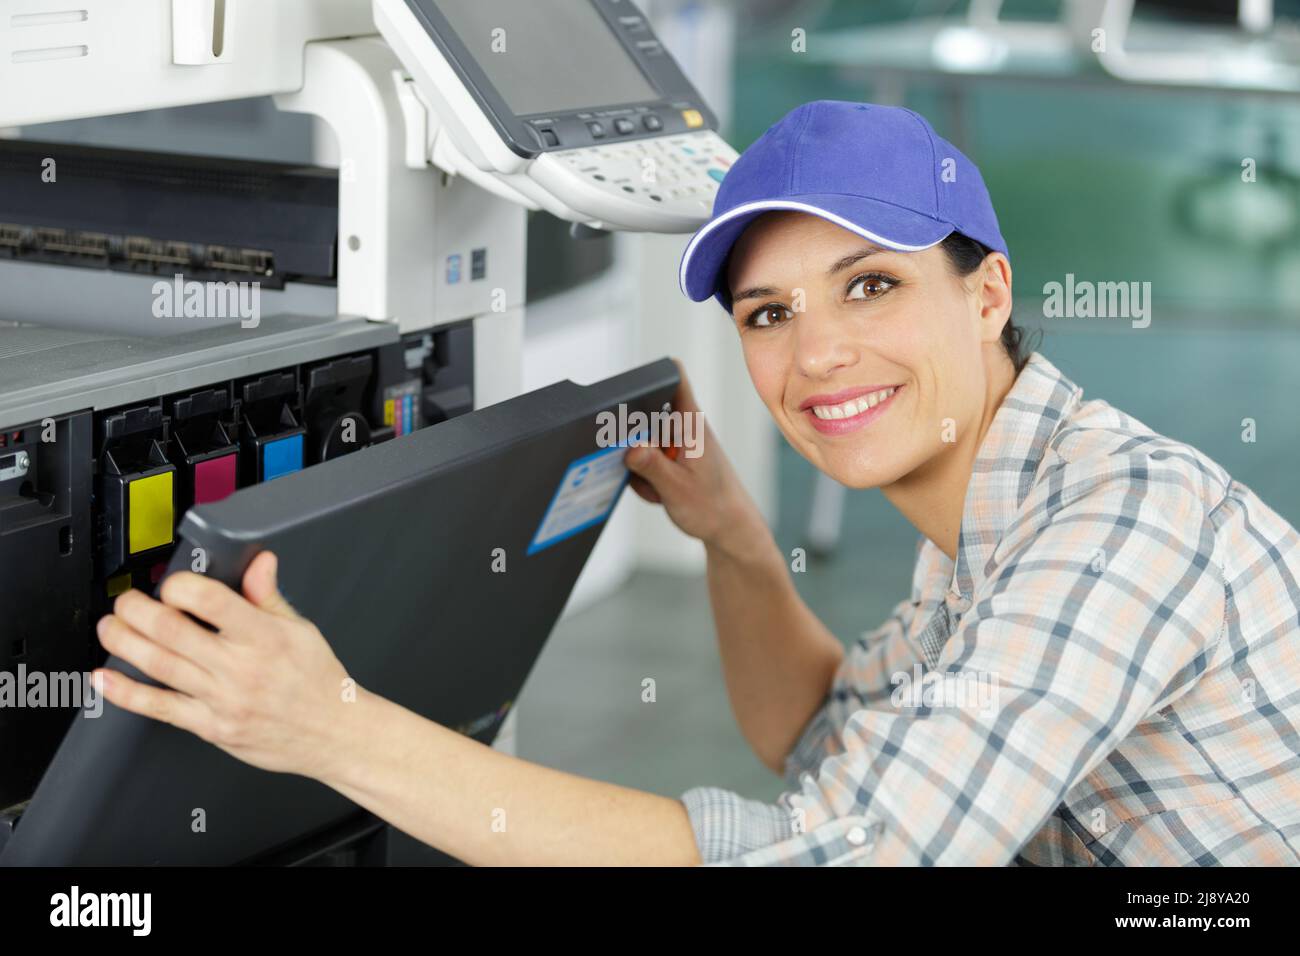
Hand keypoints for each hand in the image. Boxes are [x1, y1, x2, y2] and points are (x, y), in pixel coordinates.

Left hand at [95, 551, 354, 779]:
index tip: (170, 583)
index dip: (180, 586)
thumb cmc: (317, 682)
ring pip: (160, 666)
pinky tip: (106, 679)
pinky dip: (127, 693)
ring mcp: (223, 699)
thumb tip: (259, 562)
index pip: (212, 601)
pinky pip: (160, 708)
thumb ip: (269, 596)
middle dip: (137, 610)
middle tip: (126, 600)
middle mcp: (241, 667)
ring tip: (110, 627)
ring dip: (124, 642)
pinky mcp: (211, 727)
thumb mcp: (301, 630)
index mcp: (265, 636)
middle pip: (172, 631)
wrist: (331, 732)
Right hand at [623, 359, 766, 556]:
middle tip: (644, 467)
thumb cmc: (714, 507)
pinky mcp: (673, 459)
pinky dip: (648, 478)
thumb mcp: (676, 488)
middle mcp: (683, 428)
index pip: (674, 379)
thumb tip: (630, 446)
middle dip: (634, 442)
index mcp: (690, 425)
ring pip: (642, 443)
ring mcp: (677, 444)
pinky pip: (647, 461)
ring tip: (659, 487)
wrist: (730, 530)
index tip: (627, 391)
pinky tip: (660, 493)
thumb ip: (651, 466)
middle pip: (644, 415)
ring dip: (641, 467)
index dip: (651, 375)